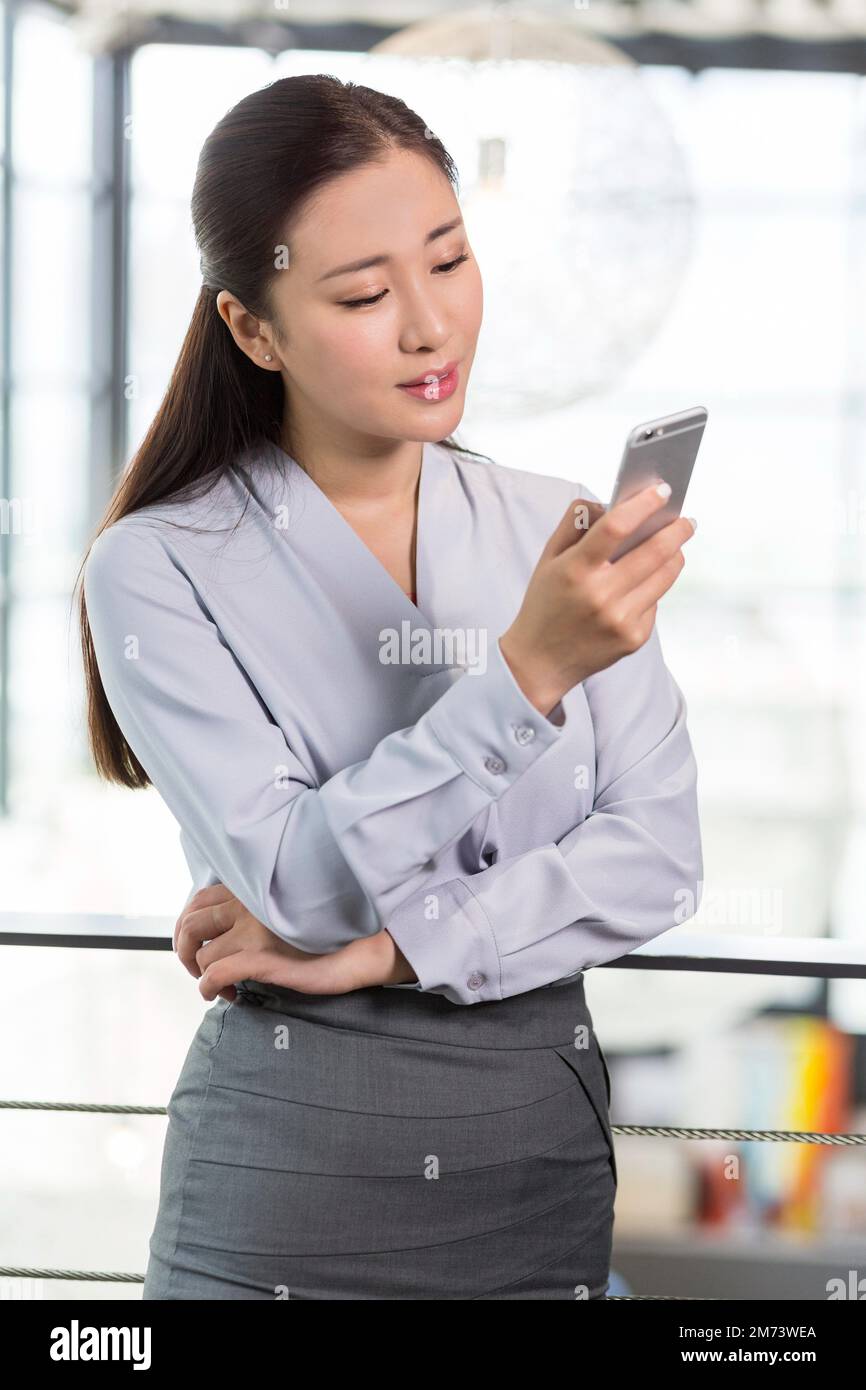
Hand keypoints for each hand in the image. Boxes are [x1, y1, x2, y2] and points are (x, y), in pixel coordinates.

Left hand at [174, 884, 415, 1001]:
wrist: (366, 944)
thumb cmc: (331, 930)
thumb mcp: (289, 909)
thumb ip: (260, 908)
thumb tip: (228, 928)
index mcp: (255, 889)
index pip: (199, 900)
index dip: (189, 926)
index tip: (197, 945)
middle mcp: (250, 904)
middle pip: (191, 925)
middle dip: (184, 951)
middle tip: (198, 969)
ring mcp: (256, 930)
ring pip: (203, 954)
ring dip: (203, 975)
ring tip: (224, 987)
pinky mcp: (264, 956)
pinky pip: (216, 973)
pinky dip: (209, 987)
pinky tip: (224, 994)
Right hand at [499, 482, 695, 714]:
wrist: (540, 661)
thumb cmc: (545, 604)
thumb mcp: (548, 559)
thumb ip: (575, 524)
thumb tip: (610, 503)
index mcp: (575, 570)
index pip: (616, 527)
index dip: (643, 504)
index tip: (662, 490)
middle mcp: (600, 595)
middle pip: (654, 551)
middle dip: (677, 529)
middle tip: (686, 520)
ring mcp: (620, 619)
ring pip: (665, 575)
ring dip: (675, 554)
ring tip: (675, 544)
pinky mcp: (634, 638)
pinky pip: (656, 601)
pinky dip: (654, 586)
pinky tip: (644, 583)